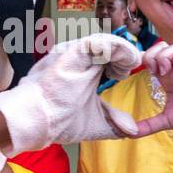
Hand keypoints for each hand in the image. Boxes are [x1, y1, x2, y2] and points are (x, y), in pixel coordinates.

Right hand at [0, 33, 142, 153]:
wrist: (38, 121)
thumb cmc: (60, 121)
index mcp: (81, 69)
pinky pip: (101, 42)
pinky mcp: (73, 52)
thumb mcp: (96, 122)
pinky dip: (118, 49)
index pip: (106, 56)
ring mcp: (74, 53)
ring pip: (106, 42)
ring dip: (122, 52)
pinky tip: (126, 61)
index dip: (122, 60)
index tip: (131, 69)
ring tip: (127, 67)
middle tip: (130, 68)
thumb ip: (114, 121)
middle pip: (108, 46)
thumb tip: (134, 130)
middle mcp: (77, 58)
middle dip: (124, 55)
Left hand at [134, 43, 172, 136]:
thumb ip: (148, 126)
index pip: (152, 57)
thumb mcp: (165, 121)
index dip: (145, 60)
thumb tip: (129, 133)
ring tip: (166, 71)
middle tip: (155, 71)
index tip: (145, 73)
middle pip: (161, 46)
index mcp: (166, 78)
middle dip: (154, 54)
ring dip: (167, 55)